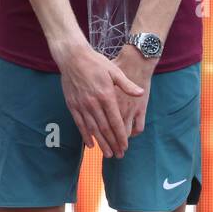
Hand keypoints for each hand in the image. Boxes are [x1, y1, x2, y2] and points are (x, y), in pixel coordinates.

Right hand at [56, 42, 145, 157]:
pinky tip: (90, 144)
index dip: (120, 136)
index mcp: (106, 95)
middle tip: (119, 155)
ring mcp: (82, 105)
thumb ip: (127, 85)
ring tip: (107, 154)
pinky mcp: (72, 105)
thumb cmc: (95, 62)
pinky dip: (85, 135)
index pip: (115, 121)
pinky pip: (80, 124)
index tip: (125, 146)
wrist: (72, 57)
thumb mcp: (114, 71)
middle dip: (113, 143)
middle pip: (105, 129)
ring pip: (92, 129)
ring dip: (100, 143)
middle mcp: (93, 103)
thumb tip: (140, 93)